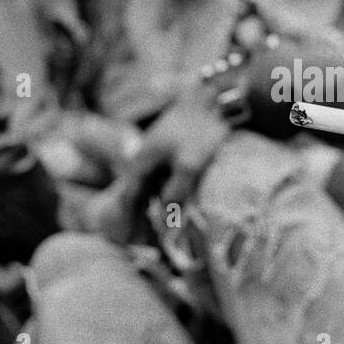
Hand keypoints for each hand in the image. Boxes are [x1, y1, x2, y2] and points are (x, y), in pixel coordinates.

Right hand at [91, 90, 229, 242]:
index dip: (131, 223)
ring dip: (153, 210)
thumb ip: (175, 193)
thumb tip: (165, 220)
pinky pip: (161, 180)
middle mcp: (143, 158)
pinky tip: (174, 208)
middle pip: (137, 196)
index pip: (129, 200)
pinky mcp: (171, 151)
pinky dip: (164, 197)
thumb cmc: (200, 130)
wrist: (213, 98)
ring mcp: (156, 153)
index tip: (135, 244)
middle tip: (147, 245)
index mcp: (141, 162)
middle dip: (140, 220)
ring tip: (159, 233)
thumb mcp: (189, 165)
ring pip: (149, 188)